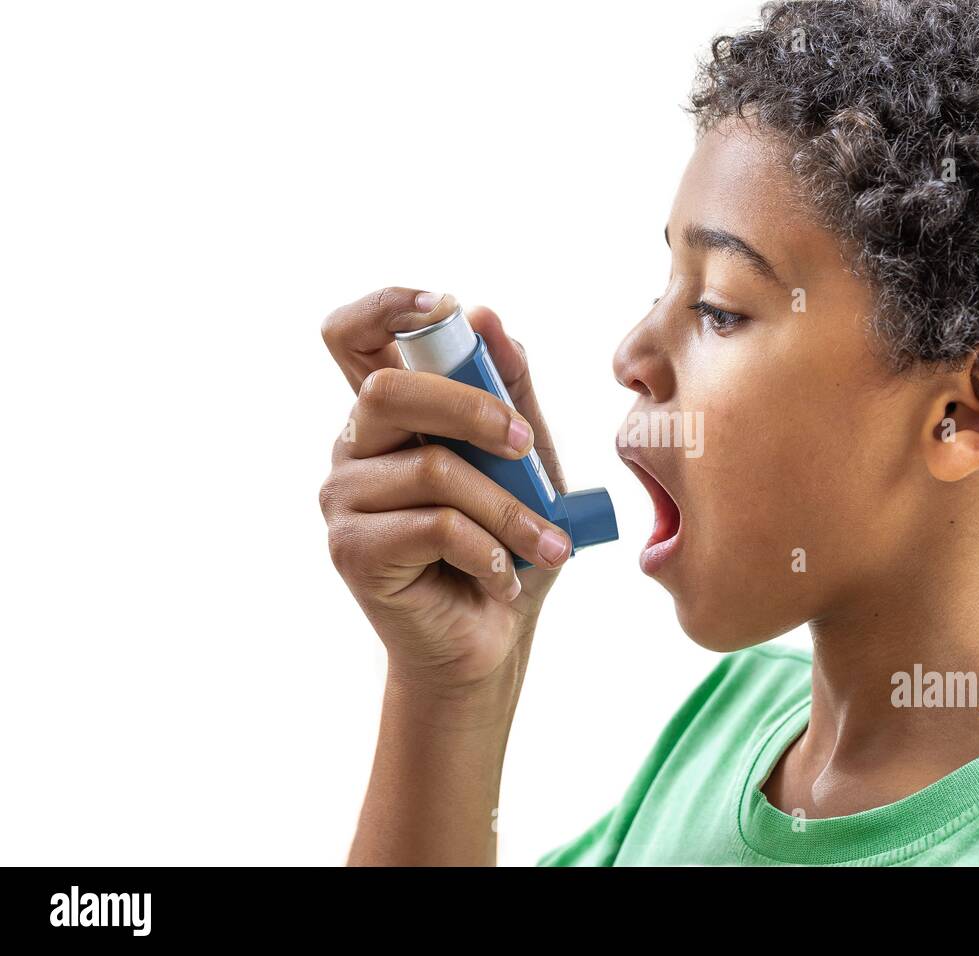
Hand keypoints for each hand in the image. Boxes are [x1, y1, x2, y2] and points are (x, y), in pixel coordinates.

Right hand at [319, 288, 569, 697]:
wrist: (490, 639)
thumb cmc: (505, 543)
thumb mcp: (527, 462)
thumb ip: (510, 391)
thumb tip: (488, 317)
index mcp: (393, 414)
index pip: (352, 335)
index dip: (384, 305)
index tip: (444, 305)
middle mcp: (356, 446)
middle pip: (390, 388)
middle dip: (474, 409)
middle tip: (526, 446)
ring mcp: (345, 497)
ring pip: (431, 469)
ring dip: (508, 509)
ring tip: (547, 545)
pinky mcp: (351, 549)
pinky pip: (433, 526)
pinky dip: (489, 551)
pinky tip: (503, 576)